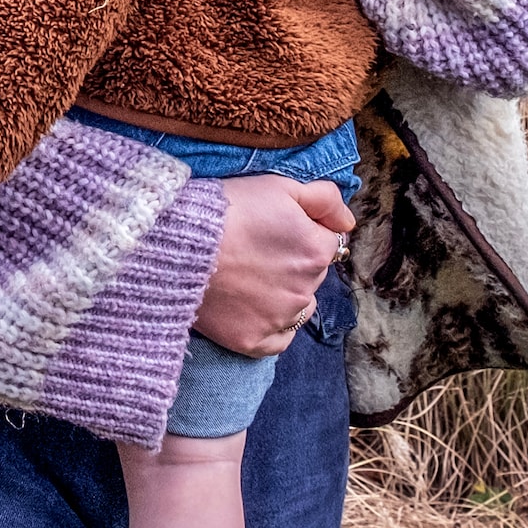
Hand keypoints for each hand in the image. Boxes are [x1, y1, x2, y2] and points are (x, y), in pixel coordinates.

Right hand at [192, 175, 353, 357]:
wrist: (180, 243)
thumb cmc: (228, 208)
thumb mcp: (280, 186)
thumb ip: (325, 199)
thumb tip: (348, 221)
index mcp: (316, 252)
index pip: (328, 243)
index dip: (303, 232)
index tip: (275, 227)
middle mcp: (305, 291)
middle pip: (311, 275)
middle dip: (293, 262)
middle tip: (256, 246)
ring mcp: (279, 320)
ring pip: (296, 306)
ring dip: (283, 293)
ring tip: (247, 273)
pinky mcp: (253, 341)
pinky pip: (277, 339)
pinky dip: (269, 325)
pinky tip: (249, 304)